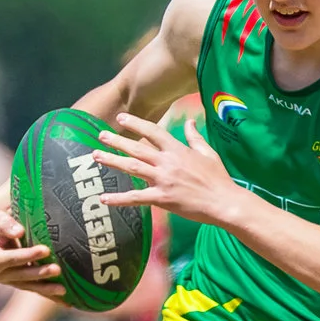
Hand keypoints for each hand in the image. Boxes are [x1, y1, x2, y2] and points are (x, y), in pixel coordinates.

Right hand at [0, 191, 62, 298]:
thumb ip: (5, 223)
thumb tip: (19, 231)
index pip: (10, 258)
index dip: (27, 255)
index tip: (45, 250)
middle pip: (21, 275)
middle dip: (40, 273)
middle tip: (57, 269)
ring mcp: (9, 280)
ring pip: (30, 285)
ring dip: (46, 288)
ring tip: (64, 290)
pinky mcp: (19, 282)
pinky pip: (36, 289)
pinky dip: (50, 295)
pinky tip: (67, 302)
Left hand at [96, 113, 237, 224]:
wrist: (223, 202)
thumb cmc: (218, 178)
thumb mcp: (208, 152)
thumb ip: (194, 137)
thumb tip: (189, 121)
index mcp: (178, 149)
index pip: (153, 131)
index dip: (136, 123)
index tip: (121, 118)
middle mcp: (167, 162)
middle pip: (136, 148)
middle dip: (116, 141)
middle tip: (100, 135)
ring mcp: (163, 180)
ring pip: (132, 168)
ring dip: (112, 161)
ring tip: (96, 156)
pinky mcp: (162, 198)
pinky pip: (136, 197)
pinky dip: (118, 198)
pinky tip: (103, 198)